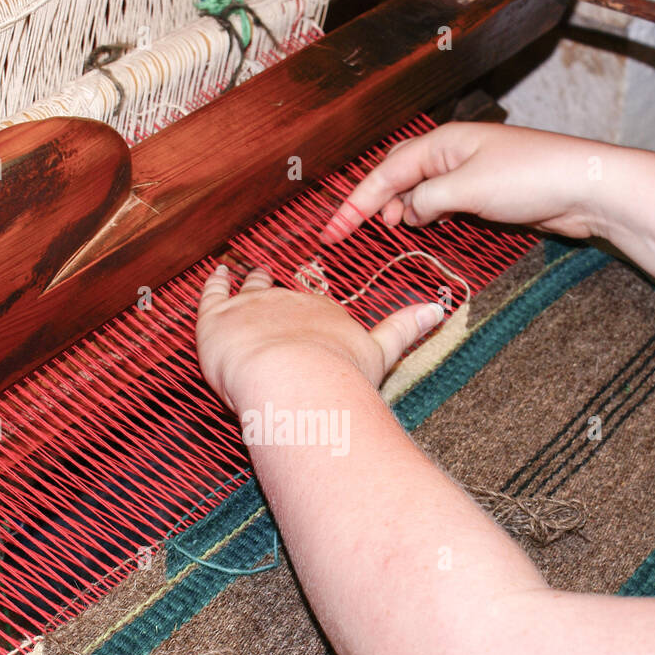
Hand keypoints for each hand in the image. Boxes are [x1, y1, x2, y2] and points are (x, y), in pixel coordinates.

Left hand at [195, 263, 444, 411]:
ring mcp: (254, 306)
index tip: (311, 298)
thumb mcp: (381, 355)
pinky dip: (215, 281)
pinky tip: (216, 273)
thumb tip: (440, 308)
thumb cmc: (338, 378)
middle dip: (278, 289)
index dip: (310, 305)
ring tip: (246, 273)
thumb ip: (405, 330)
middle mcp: (291, 302)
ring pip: (250, 288)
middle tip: (273, 278)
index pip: (316, 305)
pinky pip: (214, 291)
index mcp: (325, 312)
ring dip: (248, 280)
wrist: (297, 381)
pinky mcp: (219, 318)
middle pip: (284, 293)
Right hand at [319, 122, 614, 243]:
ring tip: (385, 233)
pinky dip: (424, 216)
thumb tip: (407, 212)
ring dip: (399, 211)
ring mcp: (468, 172)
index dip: (355, 204)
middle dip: (370, 203)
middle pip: (396, 176)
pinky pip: (441, 203)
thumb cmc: (531, 177)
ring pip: (418, 191)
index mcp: (442, 142)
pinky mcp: (484, 194)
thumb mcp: (467, 190)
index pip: (385, 174)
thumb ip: (427, 201)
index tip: (332, 231)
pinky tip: (420, 229)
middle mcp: (451, 153)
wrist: (585, 187)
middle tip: (345, 233)